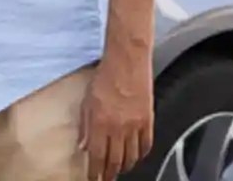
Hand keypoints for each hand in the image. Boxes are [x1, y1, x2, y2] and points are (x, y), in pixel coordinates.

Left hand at [79, 57, 153, 180]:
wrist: (127, 62)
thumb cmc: (105, 77)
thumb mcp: (87, 101)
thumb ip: (85, 125)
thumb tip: (84, 146)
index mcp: (100, 122)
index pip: (97, 156)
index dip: (95, 171)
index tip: (93, 178)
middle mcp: (118, 127)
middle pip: (115, 160)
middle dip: (110, 173)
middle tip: (107, 178)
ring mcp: (135, 125)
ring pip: (132, 156)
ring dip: (125, 166)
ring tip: (120, 170)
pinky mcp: (148, 120)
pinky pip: (146, 145)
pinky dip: (141, 154)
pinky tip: (136, 156)